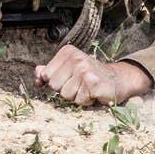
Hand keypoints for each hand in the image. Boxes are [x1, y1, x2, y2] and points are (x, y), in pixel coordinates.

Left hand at [34, 45, 152, 106]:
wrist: (118, 79)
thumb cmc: (90, 75)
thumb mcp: (68, 69)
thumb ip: (50, 71)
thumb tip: (36, 74)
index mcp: (67, 52)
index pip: (46, 75)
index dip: (56, 82)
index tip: (69, 78)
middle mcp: (76, 58)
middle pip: (54, 86)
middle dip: (66, 90)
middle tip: (80, 84)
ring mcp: (85, 70)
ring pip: (66, 95)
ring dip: (77, 96)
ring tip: (87, 88)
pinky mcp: (94, 83)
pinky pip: (79, 100)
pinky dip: (87, 101)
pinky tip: (94, 93)